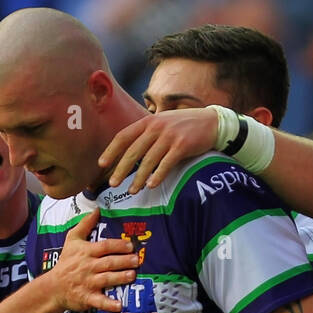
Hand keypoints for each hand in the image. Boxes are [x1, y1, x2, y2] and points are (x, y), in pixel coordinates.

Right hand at [48, 209, 140, 312]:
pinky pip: (100, 301)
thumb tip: (97, 210)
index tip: (130, 245)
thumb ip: (85, 224)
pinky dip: (109, 304)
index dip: (118, 246)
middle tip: (136, 260)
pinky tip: (120, 305)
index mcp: (86, 252)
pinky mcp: (88, 297)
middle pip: (108, 262)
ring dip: (120, 277)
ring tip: (132, 275)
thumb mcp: (72, 240)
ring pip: (106, 279)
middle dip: (123, 261)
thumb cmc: (66, 262)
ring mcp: (88, 283)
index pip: (104, 246)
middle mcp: (88, 267)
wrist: (54, 286)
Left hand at [99, 108, 220, 192]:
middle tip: (112, 184)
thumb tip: (131, 152)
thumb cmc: (184, 126)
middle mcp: (156, 127)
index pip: (124, 136)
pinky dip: (158, 175)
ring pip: (148, 160)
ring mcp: (169, 136)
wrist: (211, 122)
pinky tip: (151, 186)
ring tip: (132, 190)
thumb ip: (147, 134)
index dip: (111, 150)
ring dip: (139, 177)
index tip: (102, 164)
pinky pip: (166, 163)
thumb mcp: (162, 124)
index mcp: (148, 121)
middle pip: (133, 150)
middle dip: (121, 169)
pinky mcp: (182, 146)